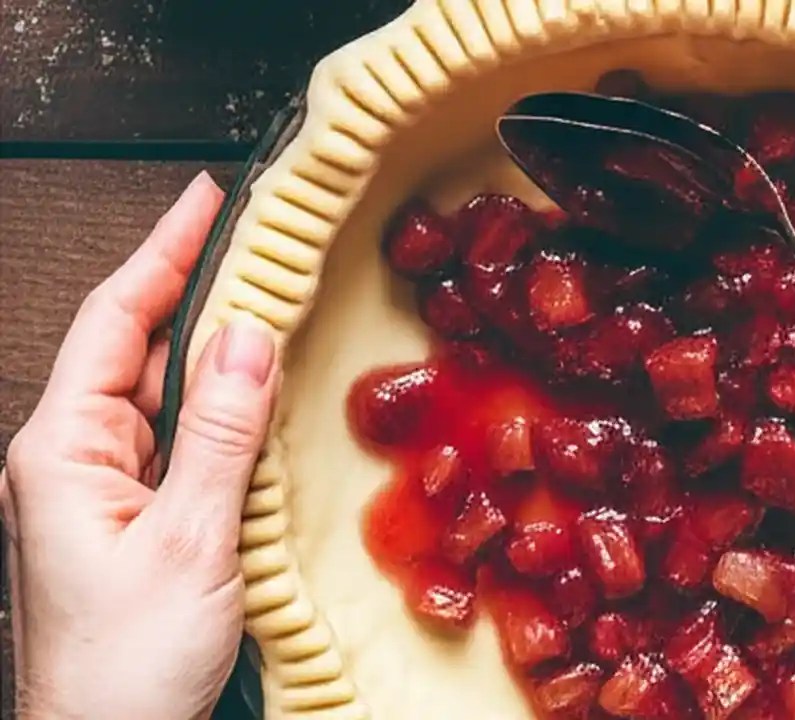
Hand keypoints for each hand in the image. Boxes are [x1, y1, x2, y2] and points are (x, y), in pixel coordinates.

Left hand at [1, 173, 278, 718]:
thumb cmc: (122, 669)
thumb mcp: (191, 539)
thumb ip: (223, 434)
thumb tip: (250, 341)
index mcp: (60, 452)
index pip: (114, 321)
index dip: (163, 253)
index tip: (203, 201)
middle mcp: (70, 462)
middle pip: (136, 350)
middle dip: (195, 294)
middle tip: (257, 247)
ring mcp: (98, 491)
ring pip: (160, 397)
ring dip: (211, 359)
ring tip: (267, 313)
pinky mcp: (129, 519)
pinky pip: (174, 443)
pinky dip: (215, 415)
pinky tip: (253, 404)